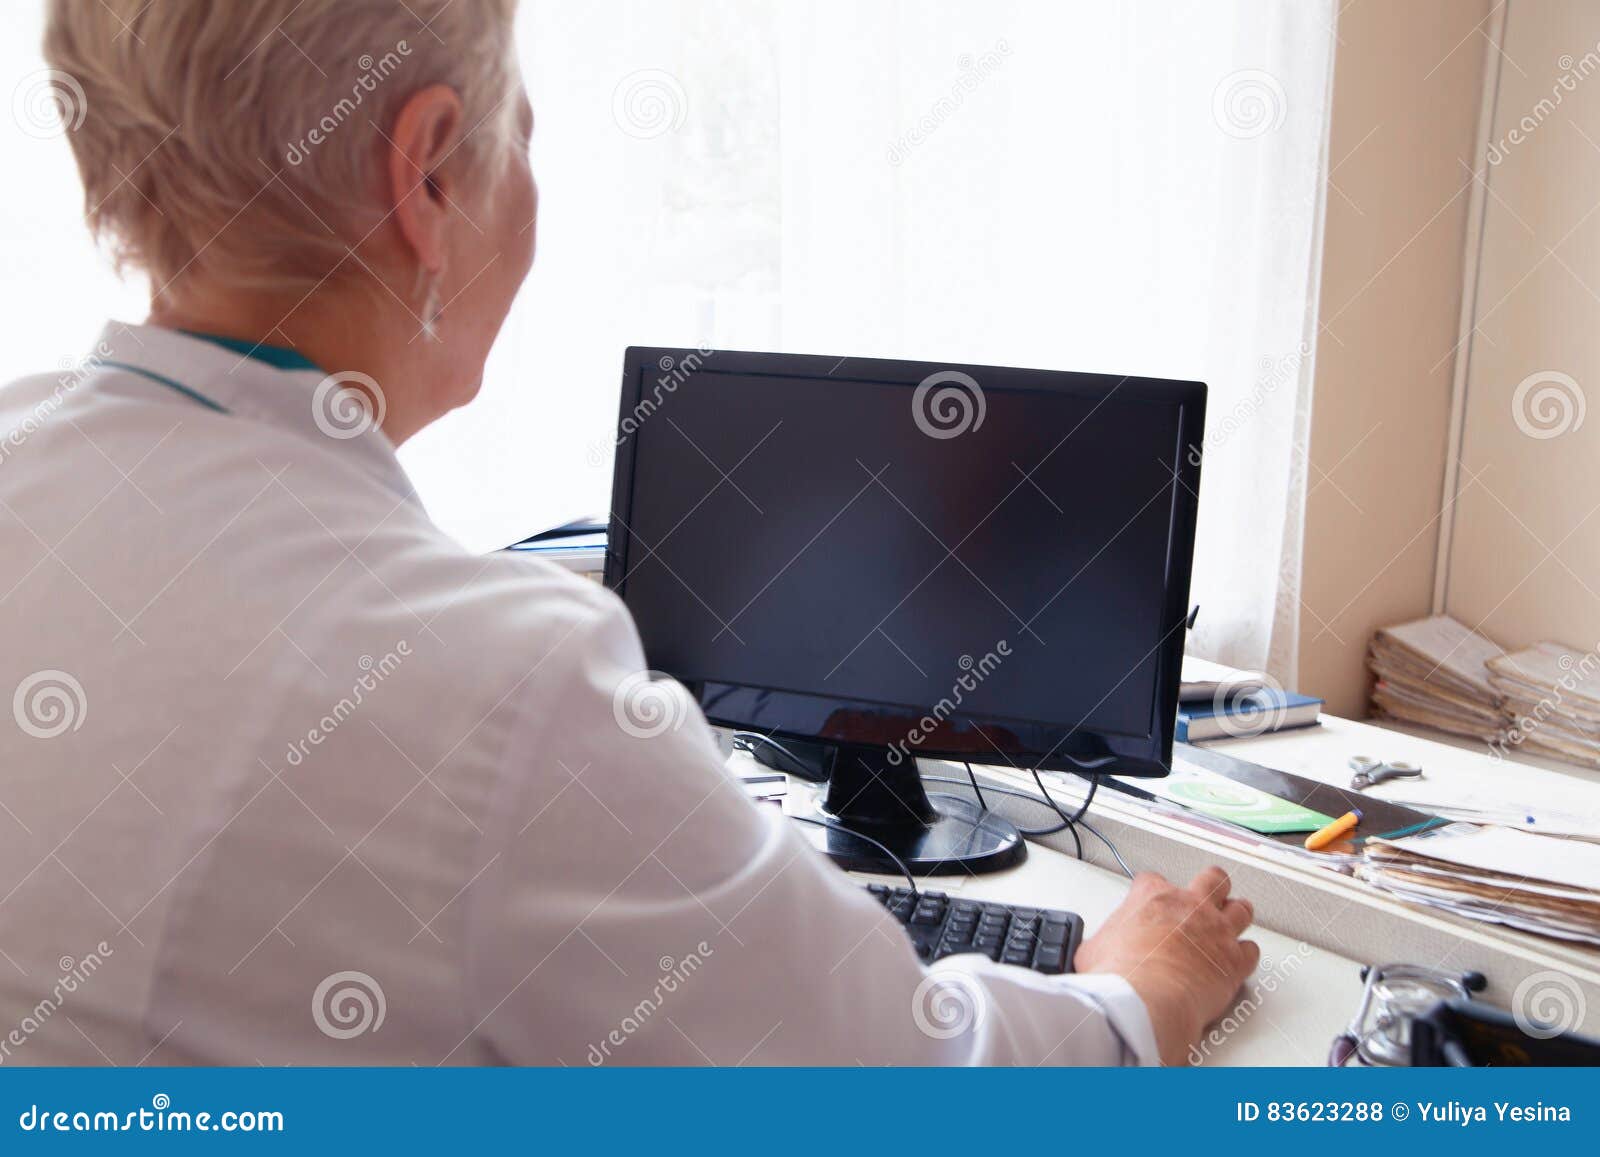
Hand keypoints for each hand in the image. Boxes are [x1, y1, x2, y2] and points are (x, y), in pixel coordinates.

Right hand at [1074, 867, 1259, 1064]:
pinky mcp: (1234, 960)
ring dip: (1237, 915)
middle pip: (1213, 879)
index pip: (1154, 880)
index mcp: (1152, 897)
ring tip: (1233, 922)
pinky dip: (1246, 955)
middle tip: (1207, 899)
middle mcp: (1189, 906)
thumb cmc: (1119, 975)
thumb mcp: (1093, 950)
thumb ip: (1102, 942)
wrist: (1145, 1000)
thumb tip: (1095, 952)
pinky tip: (1239, 961)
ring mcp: (1216, 931)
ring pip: (1241, 909)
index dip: (1154, 893)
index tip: (1152, 905)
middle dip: (1212, 887)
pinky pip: (1251, 950)